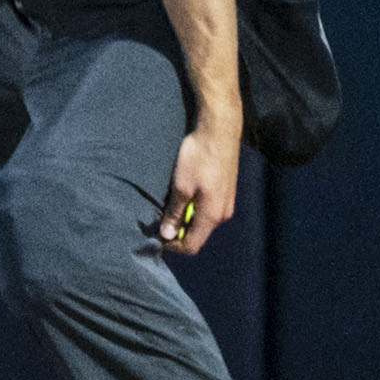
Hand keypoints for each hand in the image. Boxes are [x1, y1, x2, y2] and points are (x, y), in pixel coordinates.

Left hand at [163, 119, 239, 254]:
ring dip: (183, 220)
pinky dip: (192, 210)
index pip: (192, 245)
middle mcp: (223, 214)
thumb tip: (167, 235)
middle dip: (176, 233)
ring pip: (202, 222)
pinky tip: (179, 197)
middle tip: (156, 222)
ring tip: (165, 208)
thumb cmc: (198, 158)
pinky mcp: (225, 193)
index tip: (154, 238)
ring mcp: (226, 204)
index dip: (172, 246)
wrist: (218, 133)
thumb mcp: (181, 186)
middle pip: (197, 235)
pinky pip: (207, 211)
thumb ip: (174, 212)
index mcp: (212, 216)